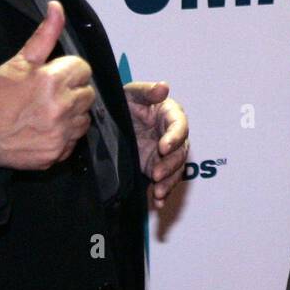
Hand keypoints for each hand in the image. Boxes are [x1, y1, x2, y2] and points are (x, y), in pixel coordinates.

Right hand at [0, 1, 96, 169]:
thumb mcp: (20, 61)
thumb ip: (45, 34)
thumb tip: (57, 8)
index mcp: (51, 81)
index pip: (83, 69)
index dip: (68, 70)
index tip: (54, 75)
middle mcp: (59, 108)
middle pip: (87, 94)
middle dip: (72, 91)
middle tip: (48, 93)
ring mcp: (59, 133)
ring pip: (84, 119)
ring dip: (72, 114)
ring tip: (46, 111)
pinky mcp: (55, 153)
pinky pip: (73, 141)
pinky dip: (63, 136)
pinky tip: (44, 129)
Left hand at [124, 81, 188, 208]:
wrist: (109, 120)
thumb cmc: (124, 102)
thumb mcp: (131, 93)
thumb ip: (147, 91)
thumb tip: (164, 87)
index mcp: (170, 114)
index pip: (179, 126)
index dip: (174, 137)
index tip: (163, 147)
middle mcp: (172, 135)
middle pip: (181, 152)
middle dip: (170, 165)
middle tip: (156, 173)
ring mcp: (165, 153)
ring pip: (175, 169)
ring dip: (169, 182)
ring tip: (158, 192)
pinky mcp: (156, 166)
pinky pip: (165, 181)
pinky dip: (163, 192)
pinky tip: (158, 202)